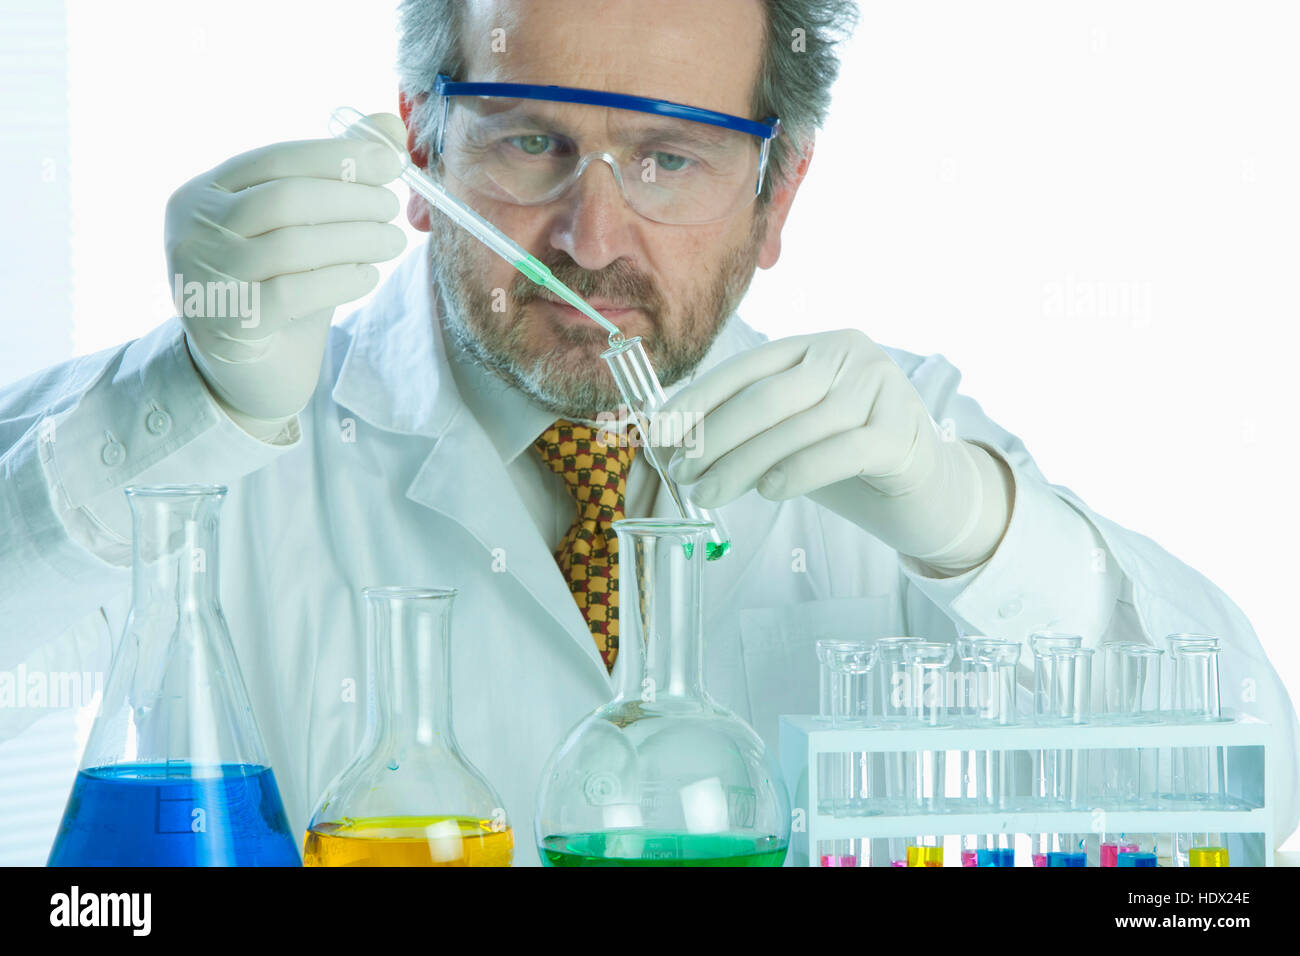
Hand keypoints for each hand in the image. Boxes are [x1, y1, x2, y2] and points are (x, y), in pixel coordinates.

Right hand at [165, 114, 407, 431]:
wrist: (251, 374)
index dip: (336, 155)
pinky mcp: (229, 325)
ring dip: (355, 239)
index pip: (273, 159)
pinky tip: (368, 276)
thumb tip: (387, 126)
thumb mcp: (304, 230)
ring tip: (392, 242)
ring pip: (291, 245)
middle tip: (393, 208)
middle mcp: (192, 230)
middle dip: (350, 199)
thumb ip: (336, 176)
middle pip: (283, 199)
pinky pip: (294, 292)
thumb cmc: (278, 289)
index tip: (390, 161)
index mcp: (204, 193)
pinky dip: (341, 279)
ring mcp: (205, 279)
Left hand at [654, 329, 1012, 572]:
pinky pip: (840, 449)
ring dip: (744, 464)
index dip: (695, 401)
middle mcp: (850, 355)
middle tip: (682, 473)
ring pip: (797, 427)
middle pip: (767, 396)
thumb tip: (675, 444)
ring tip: (709, 494)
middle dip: (715, 437)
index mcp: (817, 346)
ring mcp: (881, 387)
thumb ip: (751, 428)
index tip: (655, 433)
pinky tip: (770, 491)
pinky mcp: (902, 430)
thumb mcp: (796, 434)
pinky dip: (799, 470)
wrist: (930, 493)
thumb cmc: (851, 463)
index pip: (744, 368)